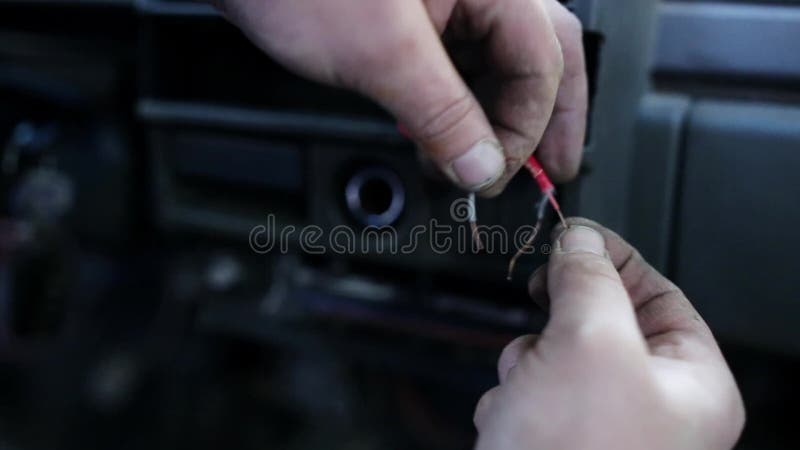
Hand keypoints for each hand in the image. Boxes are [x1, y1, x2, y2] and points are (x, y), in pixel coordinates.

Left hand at [217, 0, 586, 194]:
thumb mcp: (381, 54)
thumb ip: (442, 114)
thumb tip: (482, 166)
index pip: (541, 61)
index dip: (524, 127)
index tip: (494, 174)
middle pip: (538, 53)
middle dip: (544, 115)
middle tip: (552, 166)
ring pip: (496, 60)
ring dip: (495, 115)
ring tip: (481, 162)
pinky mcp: (413, 15)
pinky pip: (455, 61)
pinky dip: (457, 102)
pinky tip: (445, 133)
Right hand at [474, 219, 744, 449]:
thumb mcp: (588, 341)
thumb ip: (588, 278)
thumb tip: (580, 238)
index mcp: (692, 382)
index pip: (659, 294)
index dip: (614, 260)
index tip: (573, 238)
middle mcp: (653, 406)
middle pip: (600, 322)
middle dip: (559, 325)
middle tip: (547, 323)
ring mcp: (603, 427)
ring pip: (556, 355)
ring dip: (529, 365)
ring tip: (529, 394)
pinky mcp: (558, 442)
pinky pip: (532, 392)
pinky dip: (515, 398)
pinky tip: (516, 423)